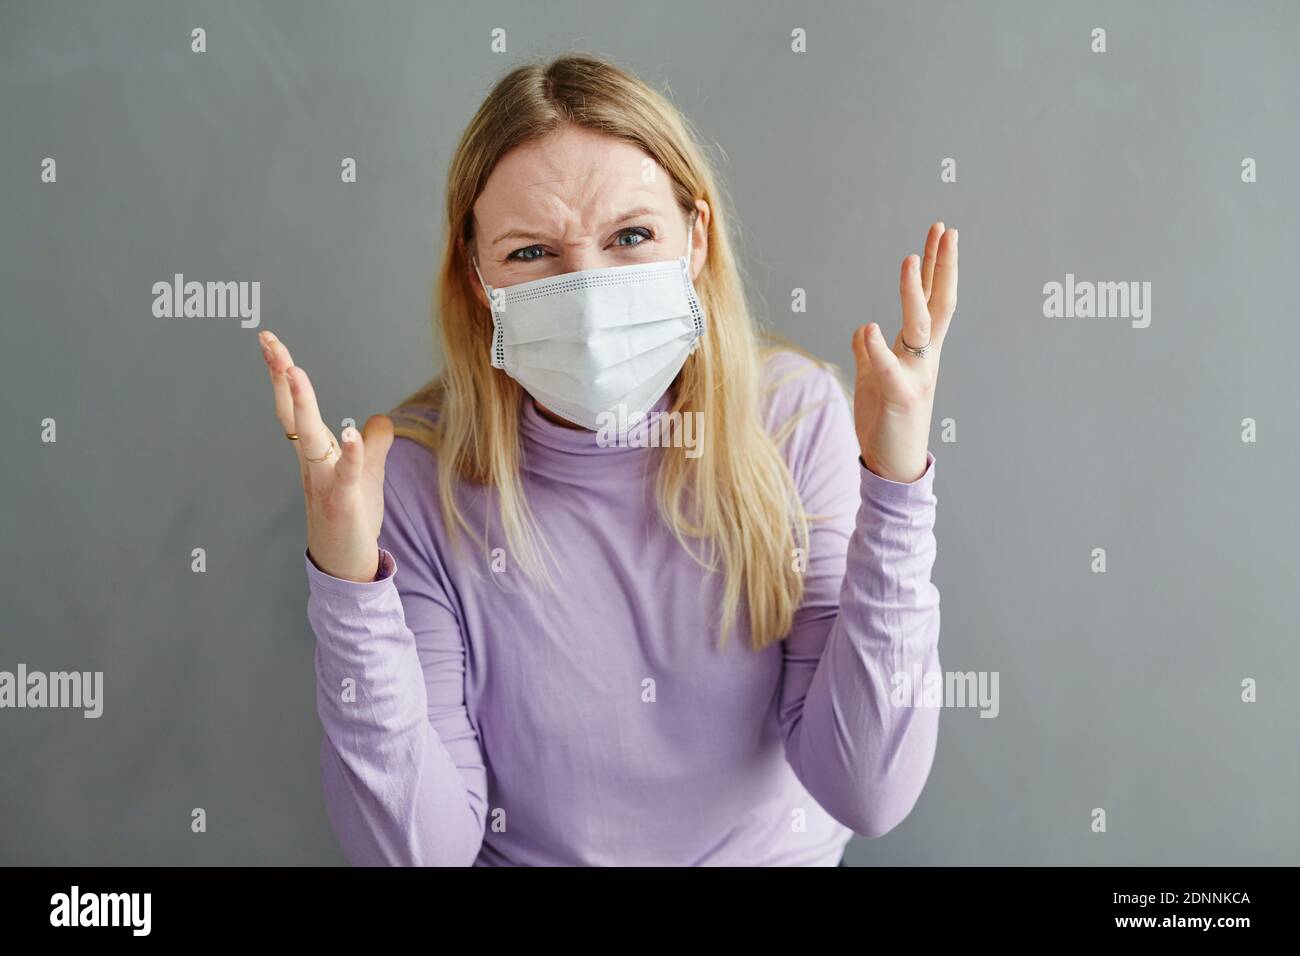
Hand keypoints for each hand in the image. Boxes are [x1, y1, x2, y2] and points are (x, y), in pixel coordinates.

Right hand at [258, 330, 393, 582]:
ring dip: (302, 405)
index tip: (271, 343)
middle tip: (269, 343)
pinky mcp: (343, 500)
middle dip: (280, 377)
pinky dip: (350, 453)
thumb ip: (373, 444)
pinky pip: (346, 473)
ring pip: (309, 438)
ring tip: (294, 372)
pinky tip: (352, 433)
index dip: (282, 375)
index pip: (295, 407)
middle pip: (292, 413)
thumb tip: (380, 419)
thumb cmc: (352, 518)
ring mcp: (324, 481)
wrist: (345, 564)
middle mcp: (313, 462)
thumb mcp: (367, 474)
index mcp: (316, 452)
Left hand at [851, 222, 957, 482]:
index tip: (942, 233)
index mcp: (918, 351)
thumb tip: (864, 329)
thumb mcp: (875, 379)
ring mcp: (914, 377)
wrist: (893, 467)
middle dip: (942, 265)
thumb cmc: (886, 421)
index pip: (933, 300)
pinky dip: (878, 348)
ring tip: (908, 259)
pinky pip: (889, 369)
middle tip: (945, 229)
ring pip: (918, 328)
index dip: (937, 266)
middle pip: (938, 303)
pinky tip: (868, 327)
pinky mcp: (899, 398)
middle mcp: (923, 359)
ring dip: (913, 293)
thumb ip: (870, 353)